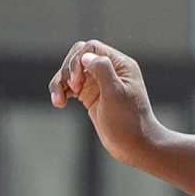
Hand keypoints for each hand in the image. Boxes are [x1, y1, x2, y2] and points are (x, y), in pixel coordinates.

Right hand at [49, 39, 161, 167]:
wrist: (136, 147)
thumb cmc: (129, 122)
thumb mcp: (116, 94)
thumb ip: (103, 71)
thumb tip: (86, 55)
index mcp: (120, 65)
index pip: (91, 48)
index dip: (78, 60)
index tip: (77, 82)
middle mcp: (110, 71)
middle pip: (77, 57)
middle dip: (67, 71)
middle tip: (71, 90)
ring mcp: (99, 83)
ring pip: (70, 72)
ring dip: (59, 83)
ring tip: (58, 102)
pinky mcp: (91, 96)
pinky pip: (70, 86)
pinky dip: (61, 92)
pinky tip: (59, 103)